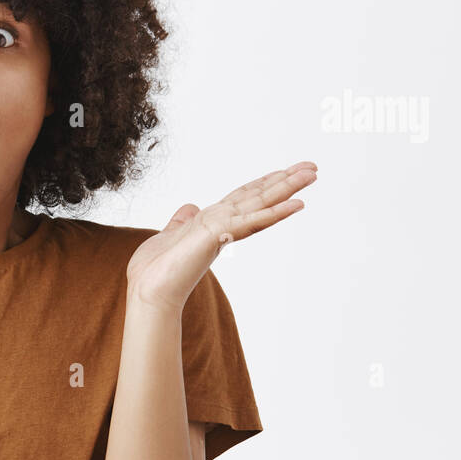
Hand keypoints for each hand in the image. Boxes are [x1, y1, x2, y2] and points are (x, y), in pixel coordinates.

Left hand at [126, 161, 317, 313]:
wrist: (149, 291)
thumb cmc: (156, 270)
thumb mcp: (170, 235)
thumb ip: (182, 221)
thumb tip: (189, 208)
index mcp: (212, 223)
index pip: (244, 198)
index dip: (264, 183)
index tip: (283, 171)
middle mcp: (222, 225)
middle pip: (259, 198)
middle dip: (285, 182)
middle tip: (312, 167)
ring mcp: (223, 231)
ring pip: (262, 205)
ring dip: (287, 188)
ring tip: (311, 174)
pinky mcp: (219, 237)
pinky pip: (253, 221)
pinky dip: (275, 212)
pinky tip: (297, 204)